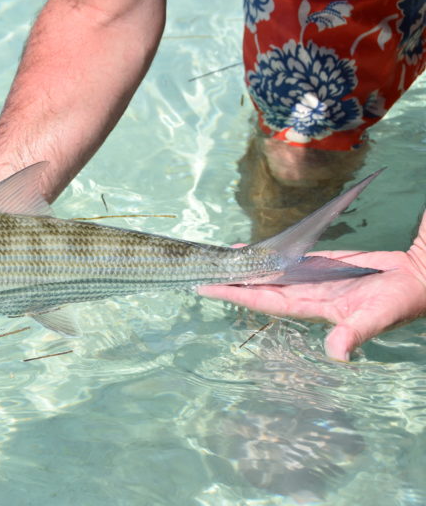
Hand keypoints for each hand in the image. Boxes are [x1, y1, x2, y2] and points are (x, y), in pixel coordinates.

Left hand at [198, 215, 425, 360]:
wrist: (420, 280)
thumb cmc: (402, 301)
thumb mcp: (377, 318)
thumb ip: (355, 333)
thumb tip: (337, 354)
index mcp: (312, 307)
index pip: (262, 300)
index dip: (234, 295)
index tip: (205, 288)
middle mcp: (305, 294)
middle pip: (258, 286)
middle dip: (230, 280)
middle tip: (200, 269)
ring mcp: (311, 279)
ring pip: (269, 272)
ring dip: (244, 267)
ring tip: (218, 258)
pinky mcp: (321, 265)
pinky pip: (285, 260)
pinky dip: (266, 255)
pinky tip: (250, 249)